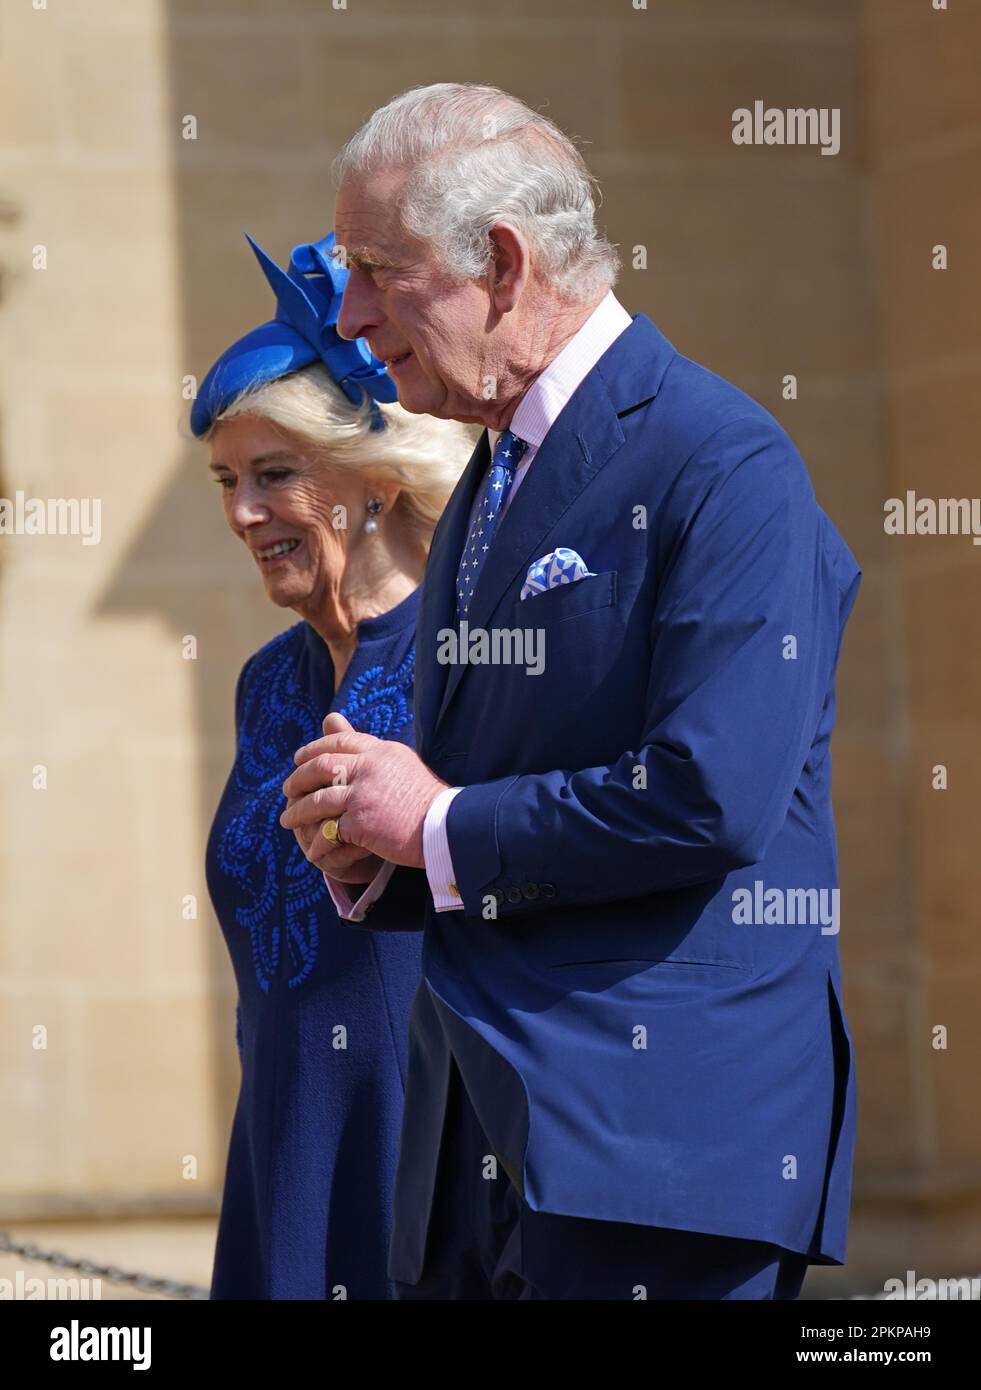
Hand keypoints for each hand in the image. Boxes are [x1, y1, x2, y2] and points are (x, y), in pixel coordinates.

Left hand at [281, 712, 448, 868]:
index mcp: (380, 751)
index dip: (315, 748)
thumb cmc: (429, 800)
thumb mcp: (402, 764)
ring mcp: (363, 794)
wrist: (447, 826)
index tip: (299, 758)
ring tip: (287, 820)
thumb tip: (346, 735)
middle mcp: (370, 767)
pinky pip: (329, 831)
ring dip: (298, 812)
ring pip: (318, 800)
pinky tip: (312, 850)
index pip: (340, 741)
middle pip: (321, 766)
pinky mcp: (361, 821)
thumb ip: (374, 753)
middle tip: (287, 788)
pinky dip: (318, 843)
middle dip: (299, 778)